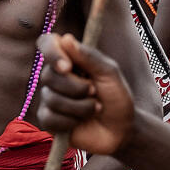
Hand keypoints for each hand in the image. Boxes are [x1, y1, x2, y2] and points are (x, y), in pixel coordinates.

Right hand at [36, 35, 136, 155]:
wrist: (121, 129)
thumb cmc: (116, 97)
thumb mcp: (110, 73)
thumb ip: (89, 57)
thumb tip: (66, 39)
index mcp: (69, 59)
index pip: (47, 43)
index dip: (52, 52)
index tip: (68, 66)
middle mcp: (56, 76)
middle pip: (48, 75)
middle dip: (76, 87)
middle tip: (95, 92)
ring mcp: (50, 98)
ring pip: (51, 99)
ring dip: (79, 107)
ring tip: (95, 108)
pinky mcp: (48, 120)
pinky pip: (49, 118)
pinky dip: (71, 121)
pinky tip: (81, 122)